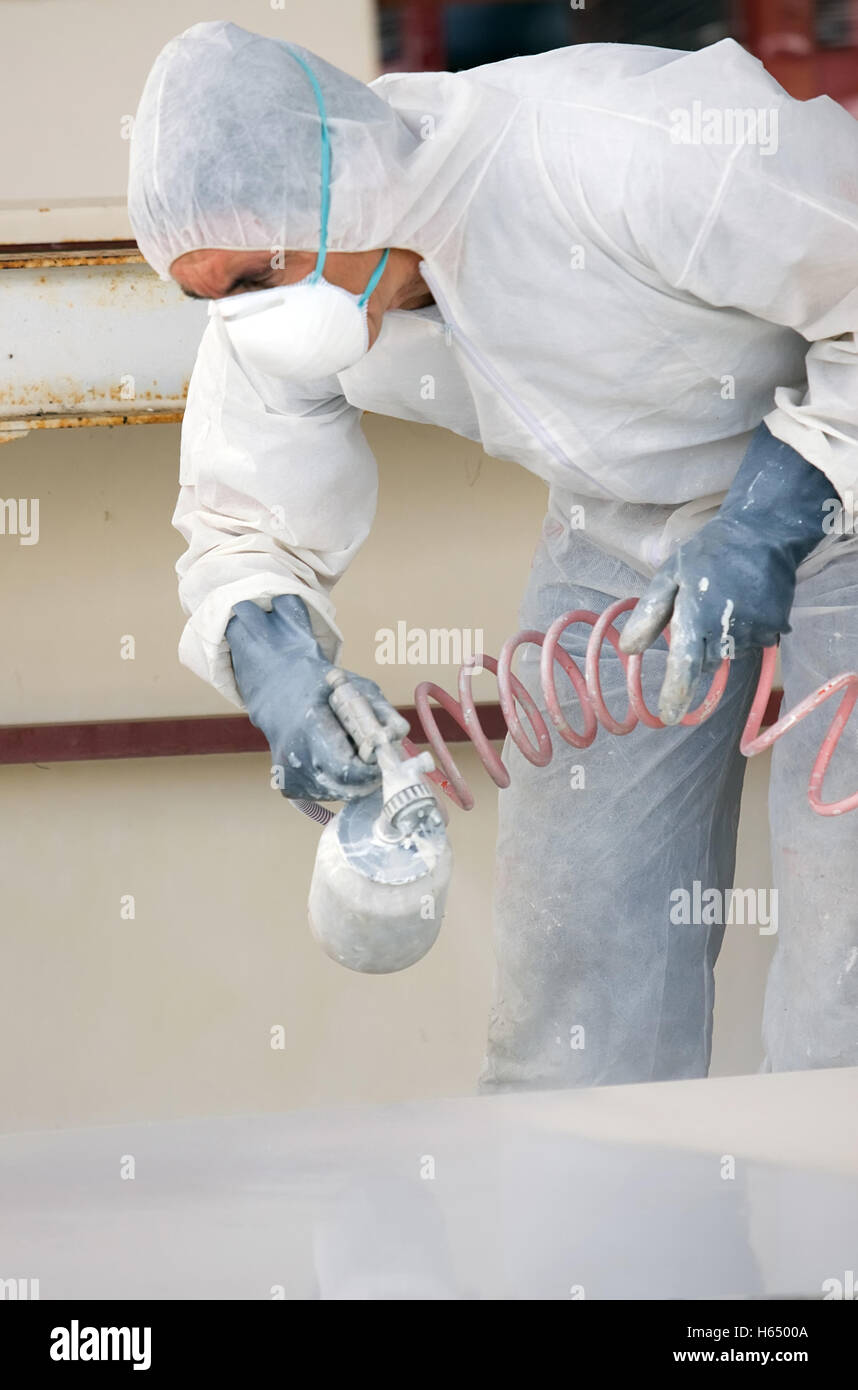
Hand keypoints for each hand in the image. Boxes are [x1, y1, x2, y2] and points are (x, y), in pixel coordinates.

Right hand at [226, 594, 408, 799]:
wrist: (276, 689)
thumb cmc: (321, 687)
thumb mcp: (355, 686)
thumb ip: (381, 711)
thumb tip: (399, 736)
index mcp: (310, 728)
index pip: (348, 769)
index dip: (372, 769)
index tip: (384, 759)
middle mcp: (295, 756)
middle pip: (345, 788)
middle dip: (366, 777)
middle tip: (373, 759)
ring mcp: (289, 775)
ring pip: (337, 794)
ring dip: (352, 782)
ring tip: (348, 753)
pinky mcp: (288, 787)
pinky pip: (325, 794)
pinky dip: (336, 783)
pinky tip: (331, 759)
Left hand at [619, 424, 838, 723]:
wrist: (764, 535)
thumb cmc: (708, 553)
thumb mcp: (670, 575)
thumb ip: (650, 613)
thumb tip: (628, 649)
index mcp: (697, 615)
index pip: (685, 667)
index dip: (676, 694)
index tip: (669, 715)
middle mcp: (727, 629)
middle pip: (705, 664)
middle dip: (696, 651)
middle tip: (698, 615)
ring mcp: (754, 631)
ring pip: (727, 655)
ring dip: (718, 641)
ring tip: (723, 603)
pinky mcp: (774, 629)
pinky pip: (750, 645)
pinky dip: (741, 633)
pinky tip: (741, 606)